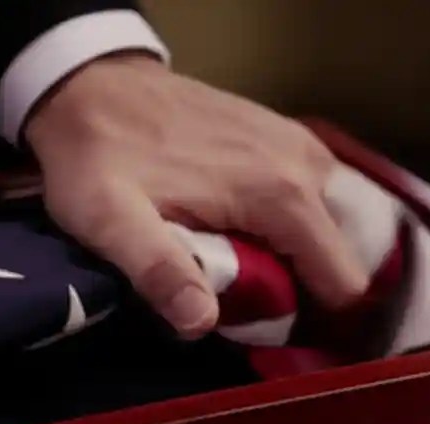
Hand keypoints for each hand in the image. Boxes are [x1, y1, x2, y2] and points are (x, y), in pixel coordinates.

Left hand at [24, 52, 369, 337]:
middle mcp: (306, 165)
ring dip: (292, 255)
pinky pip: (308, 194)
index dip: (310, 316)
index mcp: (281, 195)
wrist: (87, 87)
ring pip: (326, 224)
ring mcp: (297, 143)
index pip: (342, 281)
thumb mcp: (112, 224)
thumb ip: (161, 272)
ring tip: (236, 270)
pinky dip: (285, 222)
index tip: (266, 331)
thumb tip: (203, 323)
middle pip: (338, 254)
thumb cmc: (96, 158)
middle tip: (239, 301)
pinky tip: (239, 234)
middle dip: (301, 288)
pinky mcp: (280, 133)